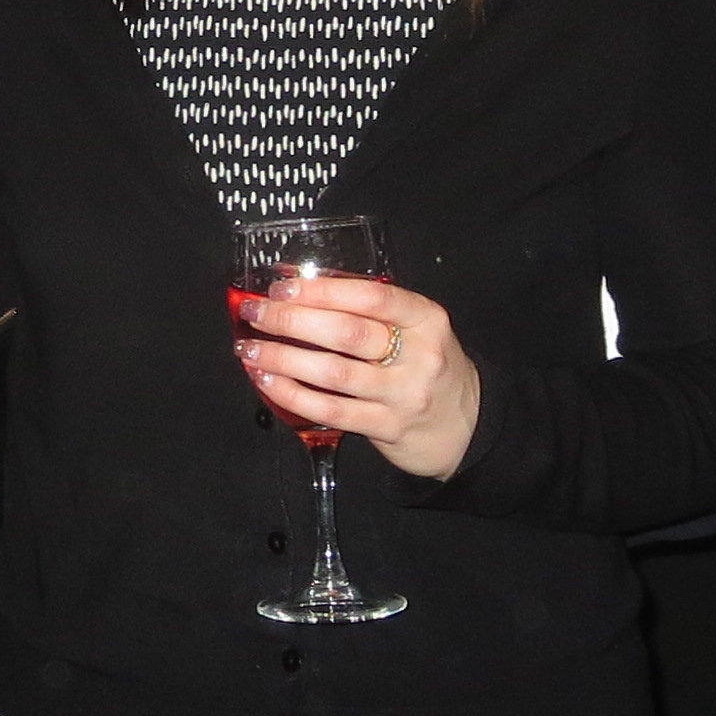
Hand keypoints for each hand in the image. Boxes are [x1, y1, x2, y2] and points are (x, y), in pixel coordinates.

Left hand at [236, 277, 479, 480]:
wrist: (467, 428)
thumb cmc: (428, 367)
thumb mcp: (418, 331)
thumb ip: (373, 312)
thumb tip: (301, 291)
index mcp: (426, 319)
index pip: (371, 296)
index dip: (322, 290)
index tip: (282, 287)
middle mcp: (419, 356)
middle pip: (346, 333)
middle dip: (291, 320)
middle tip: (255, 313)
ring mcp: (403, 395)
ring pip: (332, 373)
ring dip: (282, 358)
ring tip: (248, 348)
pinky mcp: (386, 427)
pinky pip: (330, 410)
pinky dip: (292, 394)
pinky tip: (267, 380)